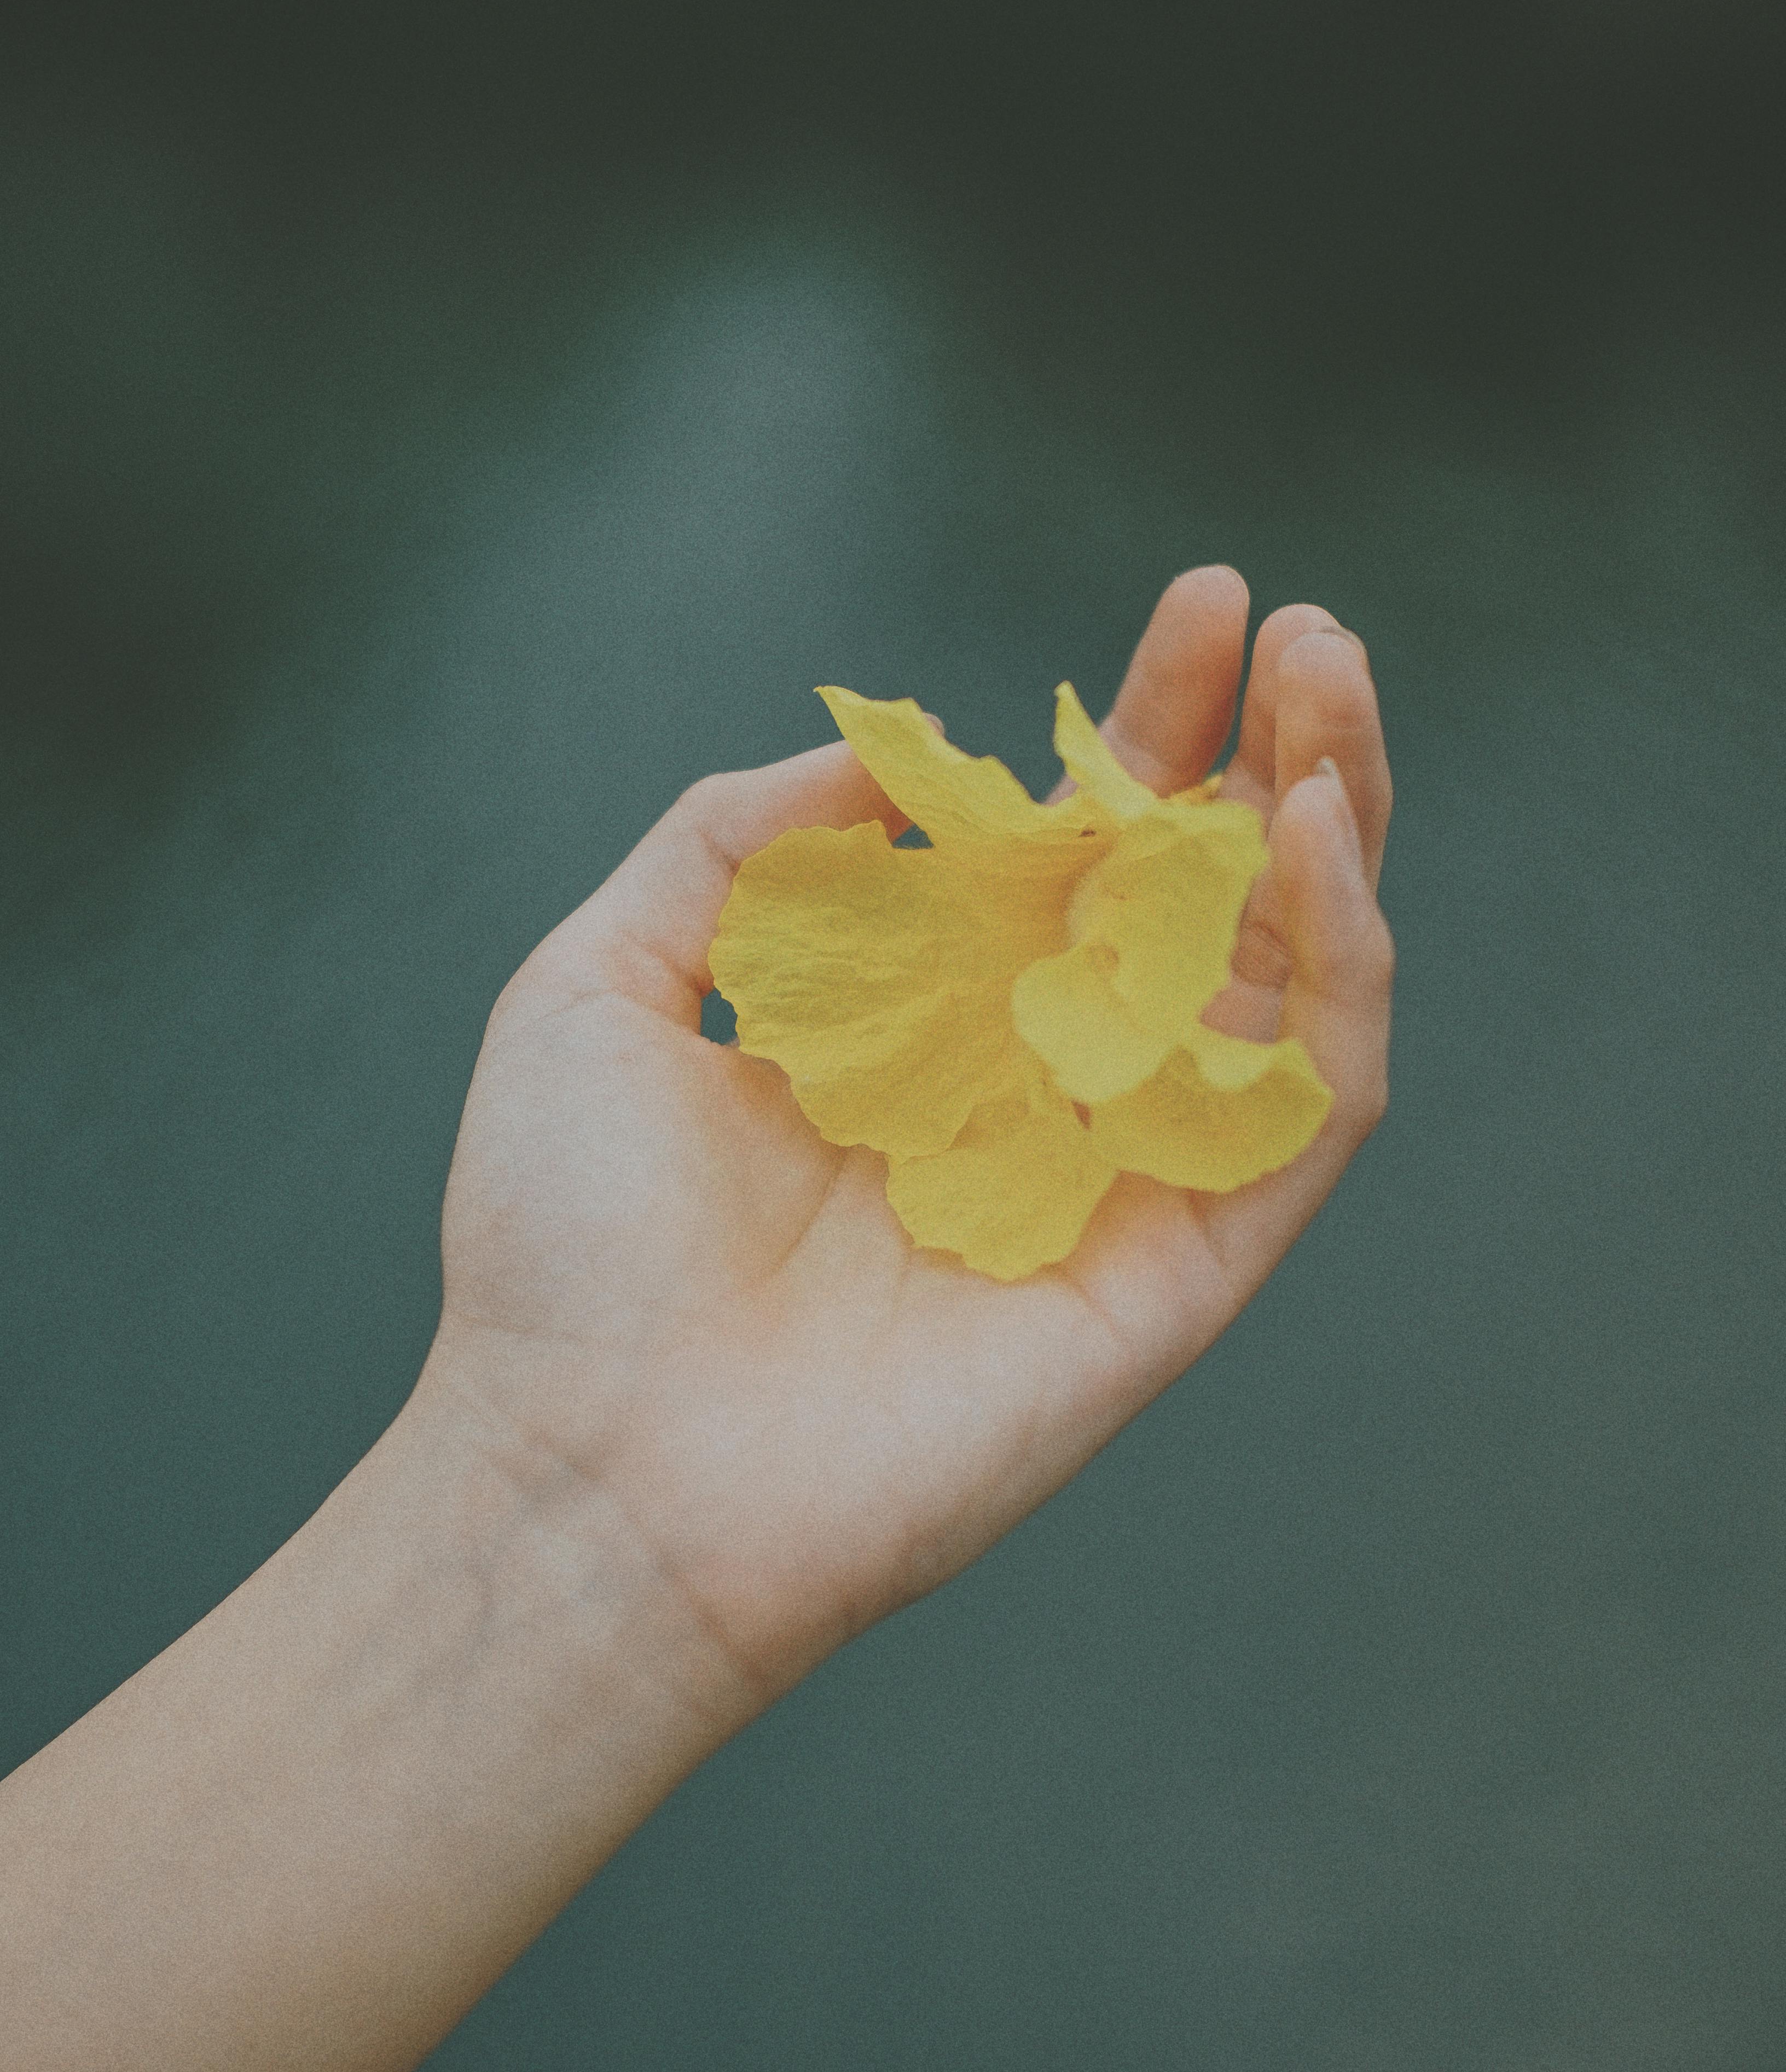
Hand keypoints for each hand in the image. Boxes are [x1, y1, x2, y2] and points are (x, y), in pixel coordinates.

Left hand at [421, 568, 1393, 1706]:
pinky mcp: (1174, 1277)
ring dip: (1335, 831)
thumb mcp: (597, 982)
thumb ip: (734, 843)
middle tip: (1306, 629)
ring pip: (1284, 993)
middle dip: (1267, 760)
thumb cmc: (564, 1246)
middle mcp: (1034, 1099)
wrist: (588, 1464)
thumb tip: (884, 757)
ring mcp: (1115, 1187)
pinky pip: (1301, 1116)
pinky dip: (1337, 979)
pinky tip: (1313, 844)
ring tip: (1332, 688)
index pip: (1077, 859)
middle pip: (1202, 908)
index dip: (1147, 734)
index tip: (1196, 607)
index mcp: (921, 1030)